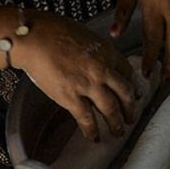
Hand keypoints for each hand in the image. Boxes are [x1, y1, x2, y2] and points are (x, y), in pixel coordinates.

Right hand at [14, 11, 137, 141]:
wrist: (35, 37)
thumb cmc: (54, 31)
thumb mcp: (86, 36)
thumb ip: (96, 52)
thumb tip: (98, 62)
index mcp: (107, 52)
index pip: (127, 72)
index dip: (132, 86)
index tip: (134, 94)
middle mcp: (103, 70)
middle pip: (125, 93)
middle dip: (130, 108)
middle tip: (131, 117)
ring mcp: (88, 85)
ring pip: (110, 109)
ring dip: (116, 123)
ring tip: (118, 132)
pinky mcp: (71, 97)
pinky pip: (86, 118)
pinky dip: (92, 130)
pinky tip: (94, 137)